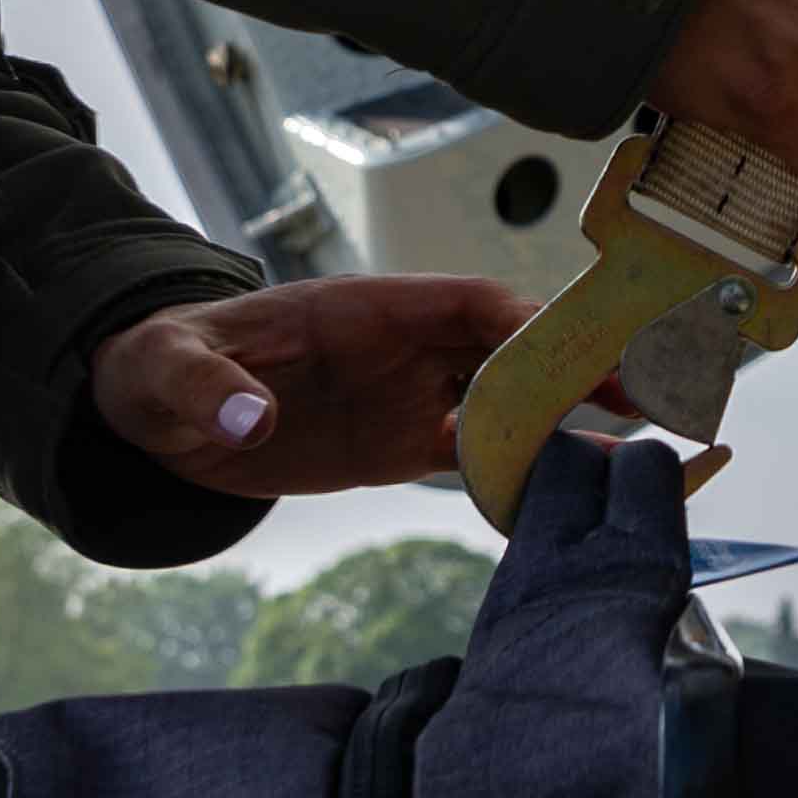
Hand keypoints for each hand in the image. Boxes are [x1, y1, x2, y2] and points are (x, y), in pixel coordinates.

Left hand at [89, 273, 597, 496]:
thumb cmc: (159, 367)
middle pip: (511, 349)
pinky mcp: (397, 445)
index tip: (572, 356)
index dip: (524, 324)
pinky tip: (566, 493)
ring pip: (508, 404)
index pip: (467, 304)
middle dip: (577, 370)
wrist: (152, 411)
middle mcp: (404, 348)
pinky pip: (475, 455)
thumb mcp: (167, 370)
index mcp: (365, 310)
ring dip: (567, 421)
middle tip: (645, 399)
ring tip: (637, 451)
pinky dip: (522, 470)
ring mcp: (408, 396)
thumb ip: (210, 388)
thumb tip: (253, 419)